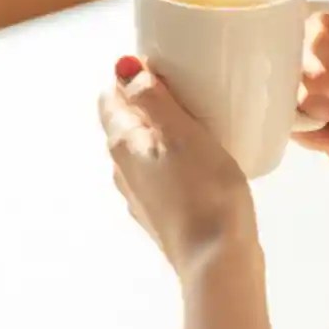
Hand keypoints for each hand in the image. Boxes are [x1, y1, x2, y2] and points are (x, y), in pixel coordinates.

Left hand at [98, 56, 257, 274]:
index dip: (131, 76)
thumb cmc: (205, 194)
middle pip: (127, 123)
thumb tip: (123, 66)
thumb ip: (152, 98)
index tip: (164, 66)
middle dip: (149, 101)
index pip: (110, 97)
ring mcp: (142, 196)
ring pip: (145, 150)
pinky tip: (203, 162)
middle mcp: (124, 171)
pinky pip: (163, 175)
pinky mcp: (164, 214)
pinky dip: (177, 160)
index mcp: (122, 145)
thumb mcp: (181, 133)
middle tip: (186, 88)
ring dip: (165, 132)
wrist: (219, 261)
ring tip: (199, 122)